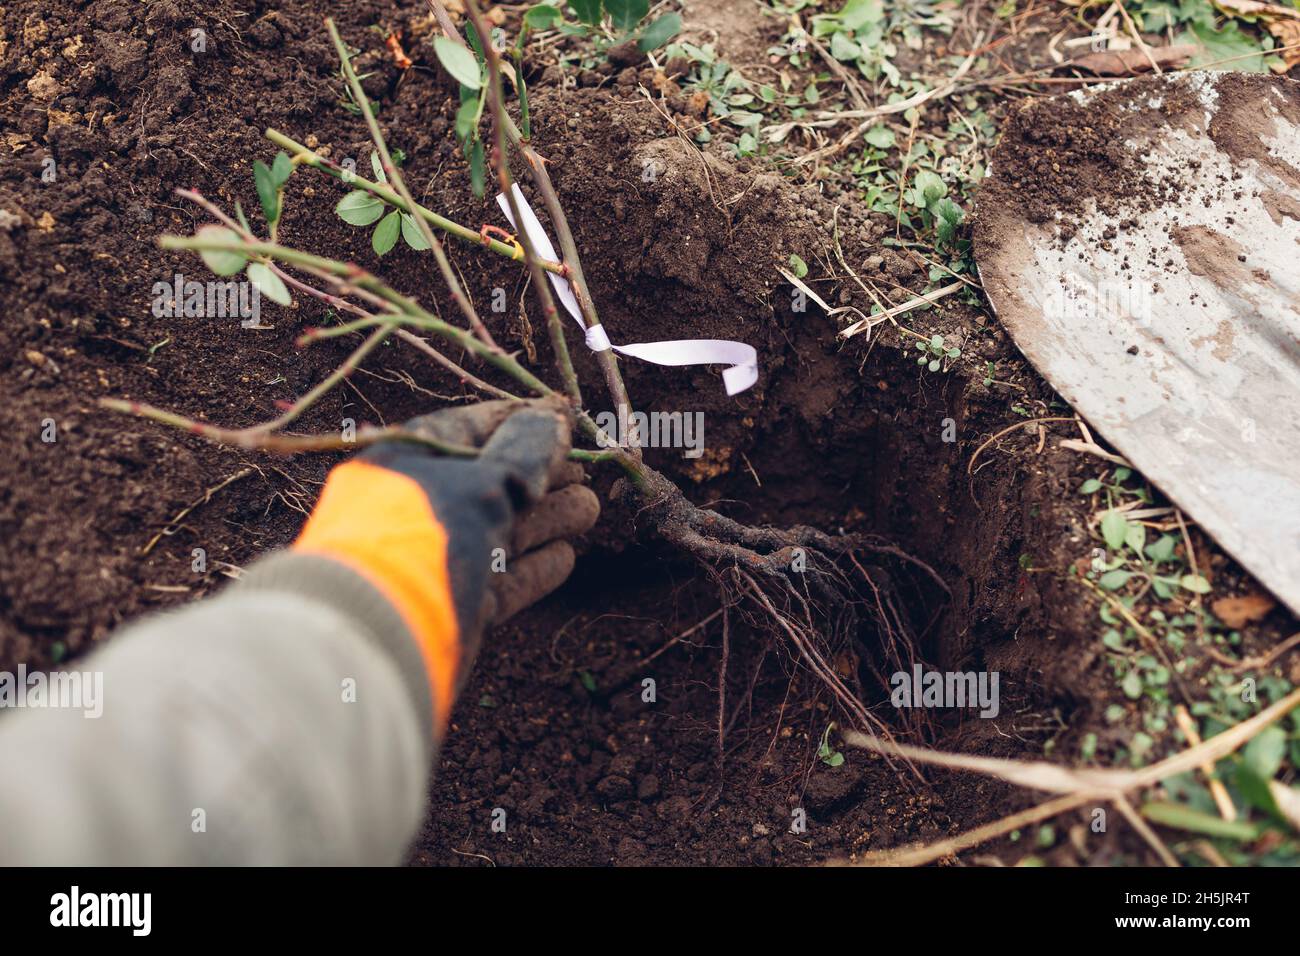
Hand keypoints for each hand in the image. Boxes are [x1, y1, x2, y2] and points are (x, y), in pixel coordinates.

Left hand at [294, 399, 598, 724]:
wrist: (376, 634)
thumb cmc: (423, 537)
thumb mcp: (481, 482)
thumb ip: (525, 451)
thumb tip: (556, 419)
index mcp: (411, 461)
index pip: (476, 429)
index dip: (525, 423)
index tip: (570, 421)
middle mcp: (421, 506)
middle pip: (493, 482)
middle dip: (543, 476)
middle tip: (585, 474)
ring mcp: (438, 558)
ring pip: (503, 531)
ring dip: (549, 518)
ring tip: (588, 510)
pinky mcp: (454, 604)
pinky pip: (502, 578)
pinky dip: (535, 567)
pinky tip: (565, 557)